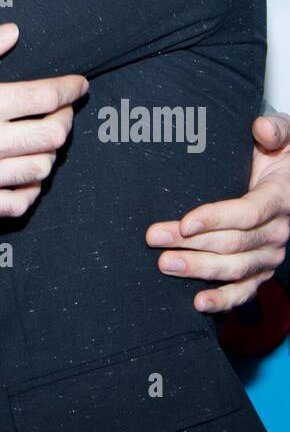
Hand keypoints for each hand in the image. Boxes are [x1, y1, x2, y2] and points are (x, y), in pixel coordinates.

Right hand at [0, 23, 87, 217]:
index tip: (78, 85)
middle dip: (66, 118)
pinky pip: (17, 205)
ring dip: (51, 152)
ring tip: (43, 138)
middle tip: (62, 109)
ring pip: (40, 170)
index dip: (69, 89)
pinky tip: (25, 174)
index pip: (43, 97)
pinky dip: (32, 189)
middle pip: (52, 135)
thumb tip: (11, 33)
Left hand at [146, 111, 289, 312]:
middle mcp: (278, 230)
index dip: (216, 218)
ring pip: (234, 269)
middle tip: (154, 238)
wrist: (286, 176)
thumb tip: (262, 128)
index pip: (248, 212)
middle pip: (233, 243)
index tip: (185, 221)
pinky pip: (245, 291)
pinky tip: (198, 303)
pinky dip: (223, 300)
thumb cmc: (278, 153)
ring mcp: (270, 254)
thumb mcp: (283, 134)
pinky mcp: (260, 270)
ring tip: (164, 264)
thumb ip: (275, 129)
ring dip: (198, 270)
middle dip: (191, 243)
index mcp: (280, 198)